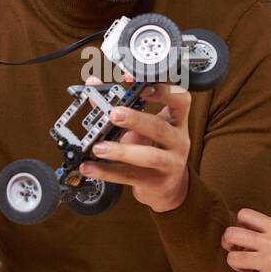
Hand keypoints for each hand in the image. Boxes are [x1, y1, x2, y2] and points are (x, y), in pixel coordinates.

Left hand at [80, 79, 191, 212]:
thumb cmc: (154, 148)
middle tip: (113, 114)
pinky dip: (107, 172)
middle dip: (135, 119)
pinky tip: (90, 167)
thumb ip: (118, 105)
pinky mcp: (156, 182)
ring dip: (121, 151)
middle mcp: (177, 140)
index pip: (180, 100)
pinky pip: (130, 176)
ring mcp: (170, 163)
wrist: (167, 186)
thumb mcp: (142, 126)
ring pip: (149, 156)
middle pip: (159, 127)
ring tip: (98, 148)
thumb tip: (93, 84)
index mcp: (176, 121)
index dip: (164, 91)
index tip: (143, 86)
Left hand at [223, 208, 270, 271]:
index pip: (245, 215)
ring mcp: (268, 263)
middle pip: (232, 234)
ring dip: (235, 262)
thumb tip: (250, 230)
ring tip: (245, 266)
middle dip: (228, 241)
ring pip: (232, 258)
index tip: (243, 231)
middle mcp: (270, 244)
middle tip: (232, 247)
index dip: (239, 222)